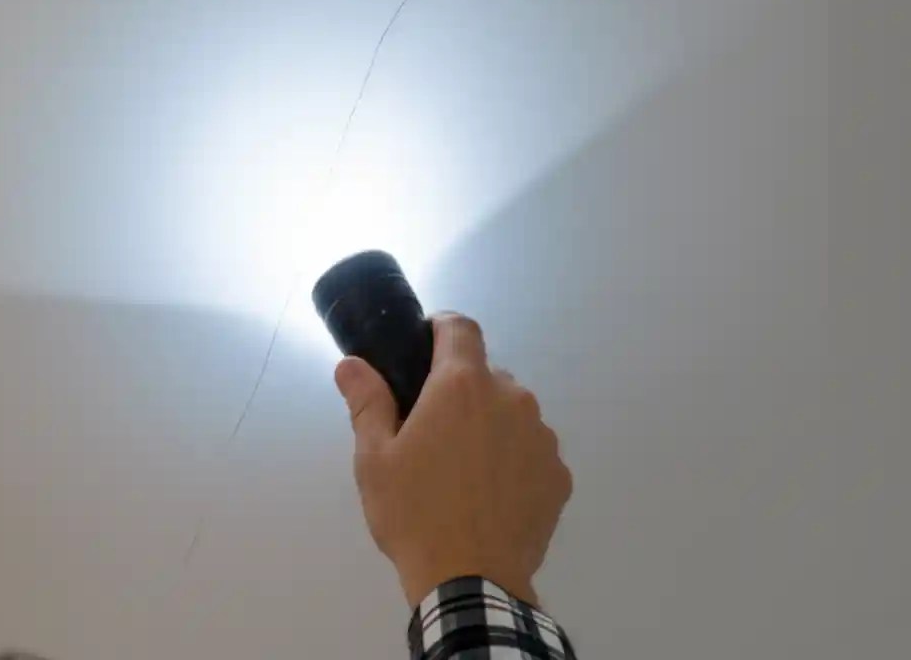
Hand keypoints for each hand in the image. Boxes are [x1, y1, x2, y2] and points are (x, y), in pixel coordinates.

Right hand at [335, 313, 571, 607]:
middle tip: (431, 432)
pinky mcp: (559, 475)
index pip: (460, 327)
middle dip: (460, 391)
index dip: (440, 329)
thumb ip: (368, 401)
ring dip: (490, 425)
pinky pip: (532, 451)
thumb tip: (352, 364)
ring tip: (463, 472)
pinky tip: (491, 497)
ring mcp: (542, 437)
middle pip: (485, 374)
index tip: (423, 350)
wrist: (470, 583)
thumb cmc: (414, 514)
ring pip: (512, 413)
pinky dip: (513, 460)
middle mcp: (511, 398)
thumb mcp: (374, 460)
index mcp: (462, 386)